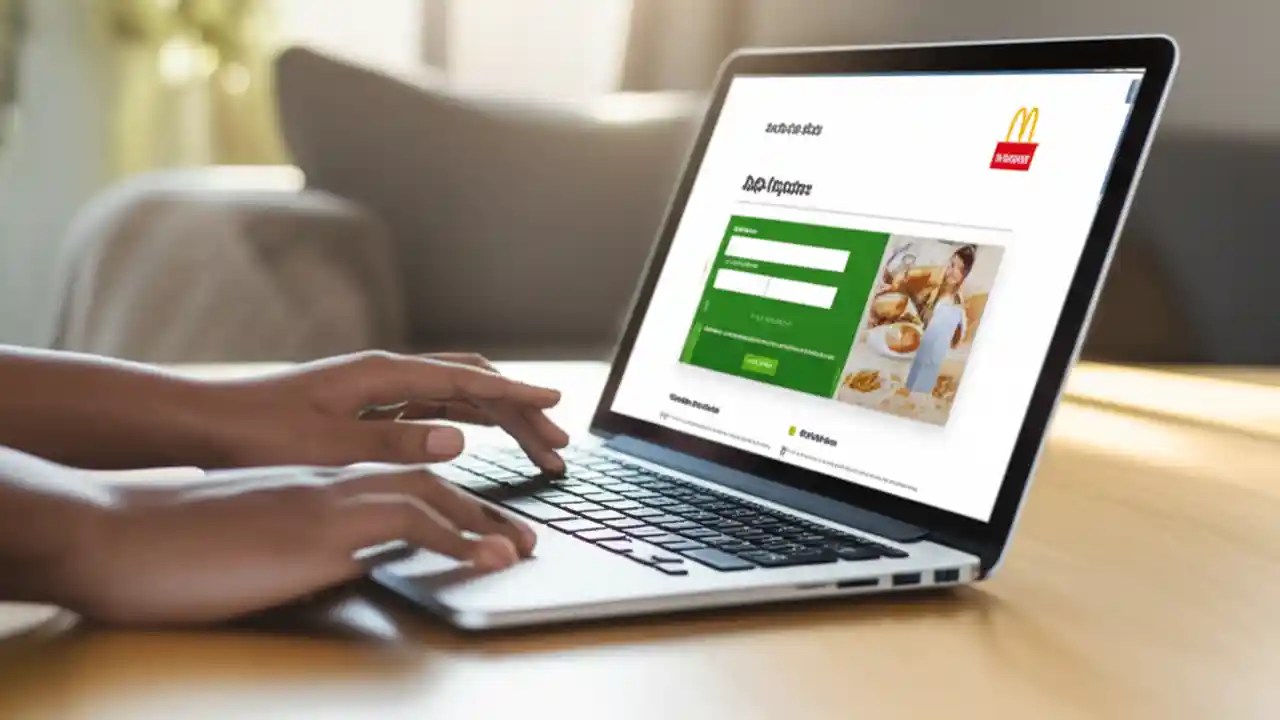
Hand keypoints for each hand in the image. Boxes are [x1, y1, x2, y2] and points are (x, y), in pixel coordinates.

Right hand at [51, 463, 535, 623]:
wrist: (118, 532)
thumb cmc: (176, 546)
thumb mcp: (257, 541)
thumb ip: (305, 545)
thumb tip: (344, 565)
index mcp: (315, 485)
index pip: (397, 482)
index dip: (447, 506)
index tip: (483, 531)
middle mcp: (329, 481)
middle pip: (426, 480)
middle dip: (482, 511)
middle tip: (523, 539)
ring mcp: (327, 498)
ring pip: (428, 492)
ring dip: (483, 521)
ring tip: (524, 548)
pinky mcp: (319, 525)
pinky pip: (408, 522)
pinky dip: (458, 539)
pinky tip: (491, 557)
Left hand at [206, 352, 568, 471]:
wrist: (207, 424)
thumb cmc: (258, 435)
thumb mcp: (326, 446)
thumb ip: (395, 444)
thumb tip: (460, 439)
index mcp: (382, 375)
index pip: (466, 381)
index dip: (516, 395)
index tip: (557, 406)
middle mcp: (386, 374)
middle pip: (472, 386)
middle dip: (520, 413)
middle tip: (558, 447)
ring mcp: (379, 389)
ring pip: (457, 397)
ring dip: (499, 419)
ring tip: (536, 447)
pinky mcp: (368, 407)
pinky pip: (434, 409)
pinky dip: (469, 422)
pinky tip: (484, 438)